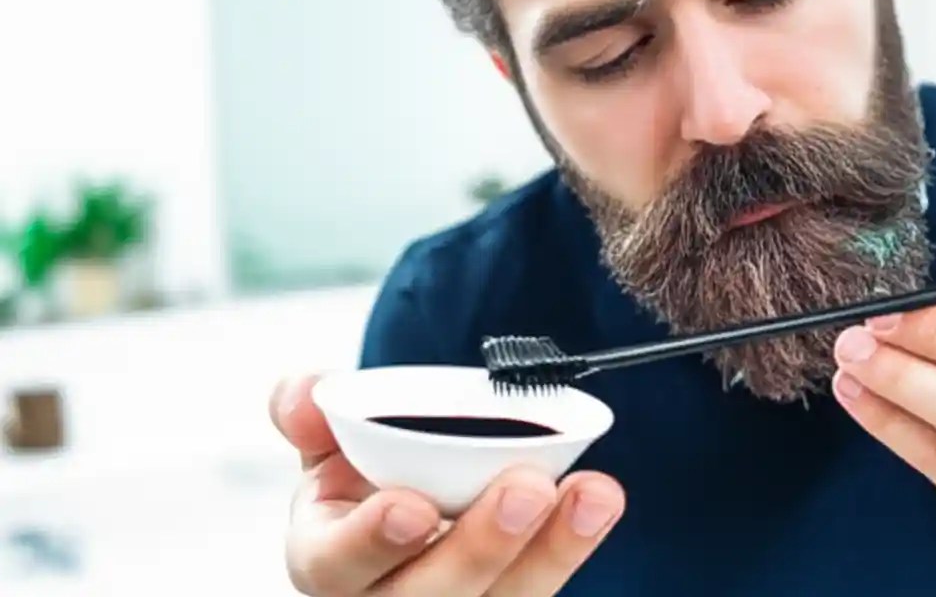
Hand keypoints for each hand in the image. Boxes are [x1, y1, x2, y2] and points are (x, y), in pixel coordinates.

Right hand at [270, 374, 625, 595]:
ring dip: (551, 551)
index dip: (372, 540)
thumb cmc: (367, 480)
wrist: (409, 500)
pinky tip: (596, 505)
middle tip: (528, 489)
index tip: (414, 507)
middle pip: (431, 595)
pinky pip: (536, 587)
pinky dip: (570, 546)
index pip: (337, 563)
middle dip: (481, 547)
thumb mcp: (328, 444)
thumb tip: (305, 394)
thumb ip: (314, 415)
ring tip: (592, 495)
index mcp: (327, 559)